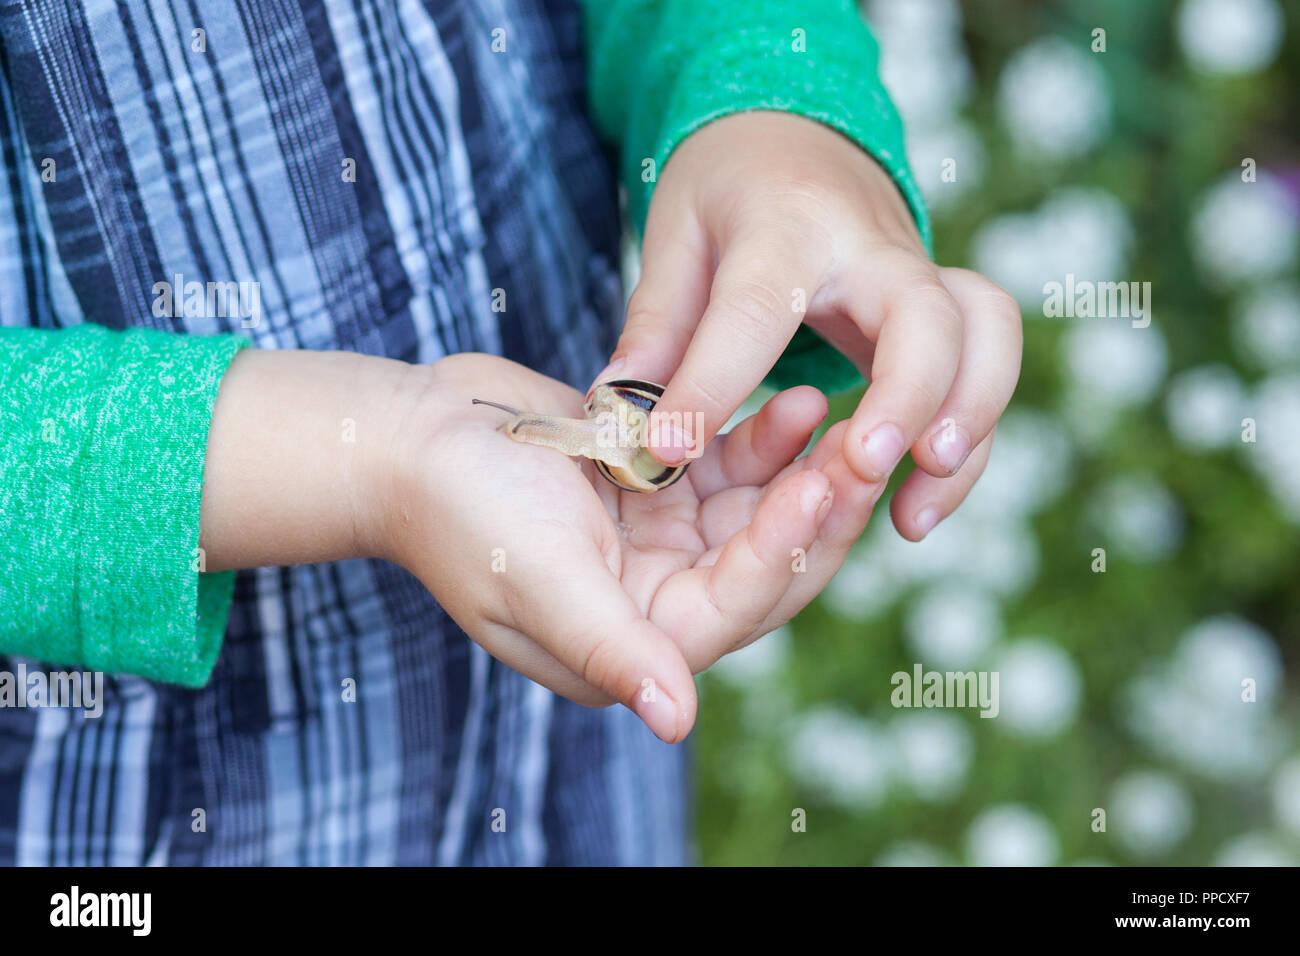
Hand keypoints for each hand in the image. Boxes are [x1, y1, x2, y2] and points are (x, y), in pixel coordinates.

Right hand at [373, 353, 883, 742]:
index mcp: (632, 642)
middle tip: (866, 448)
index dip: (782, 550)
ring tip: (836, 411)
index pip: (733, 607)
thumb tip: (677, 724)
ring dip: (799, 466)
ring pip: (757, 510)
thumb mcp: (537, 581)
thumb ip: (613, 648)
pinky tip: (795, 402)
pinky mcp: (657, 486)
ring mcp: (660, 540)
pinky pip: (728, 467)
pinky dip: (760, 438)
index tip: (822, 484)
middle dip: (815, 510)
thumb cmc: (461, 512)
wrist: (409, 439)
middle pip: (763, 563)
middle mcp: (655, 600)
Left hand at [595, 111, 1022, 539]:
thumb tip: (617, 411)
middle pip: (923, 313)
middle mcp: (870, 247)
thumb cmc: (727, 190)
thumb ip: (657, 322)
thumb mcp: (674, 233)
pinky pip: (985, 369)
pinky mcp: (944, 310)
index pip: (757, 308)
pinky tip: (917, 506)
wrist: (799, 137)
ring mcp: (920, 275)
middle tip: (868, 465)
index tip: (667, 450)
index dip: (711, 384)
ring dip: (966, 427)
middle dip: (909, 396)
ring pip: (985, 338)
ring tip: (911, 517)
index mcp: (786, 223)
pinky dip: (970, 440)